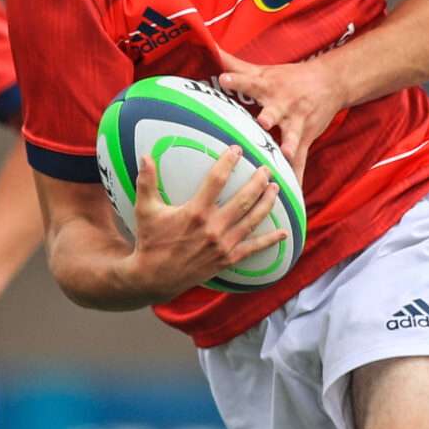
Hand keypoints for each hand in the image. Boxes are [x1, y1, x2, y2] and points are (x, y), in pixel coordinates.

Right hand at [123, 145, 285, 298]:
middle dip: (258, 182)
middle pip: (244, 200)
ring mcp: (223, 245)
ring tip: (276, 189)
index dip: (228, 162)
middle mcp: (213, 228)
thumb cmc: (150, 241)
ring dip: (267, 204)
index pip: (217, 181)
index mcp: (195, 213)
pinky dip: (270, 241)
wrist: (154, 278)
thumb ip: (146, 182)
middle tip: (267, 168)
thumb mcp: (146, 210)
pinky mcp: (227, 260)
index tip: (236, 149)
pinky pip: (253, 249)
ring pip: (252, 221)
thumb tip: (145, 155)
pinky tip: (284, 232)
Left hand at [217, 51, 346, 180]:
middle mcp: (283, 105)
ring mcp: (296, 122)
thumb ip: (237, 66)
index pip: (250, 82)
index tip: (223, 79)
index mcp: (269, 87)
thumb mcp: (265, 70)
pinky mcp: (306, 138)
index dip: (237, 81)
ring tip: (286, 154)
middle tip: (263, 121)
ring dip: (289, 144)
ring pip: (292, 135)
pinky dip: (298, 177)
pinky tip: (294, 193)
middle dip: (269, 116)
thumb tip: (211, 49)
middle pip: (274, 111)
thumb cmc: (290, 78)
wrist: (330, 83)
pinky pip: (301, 161)